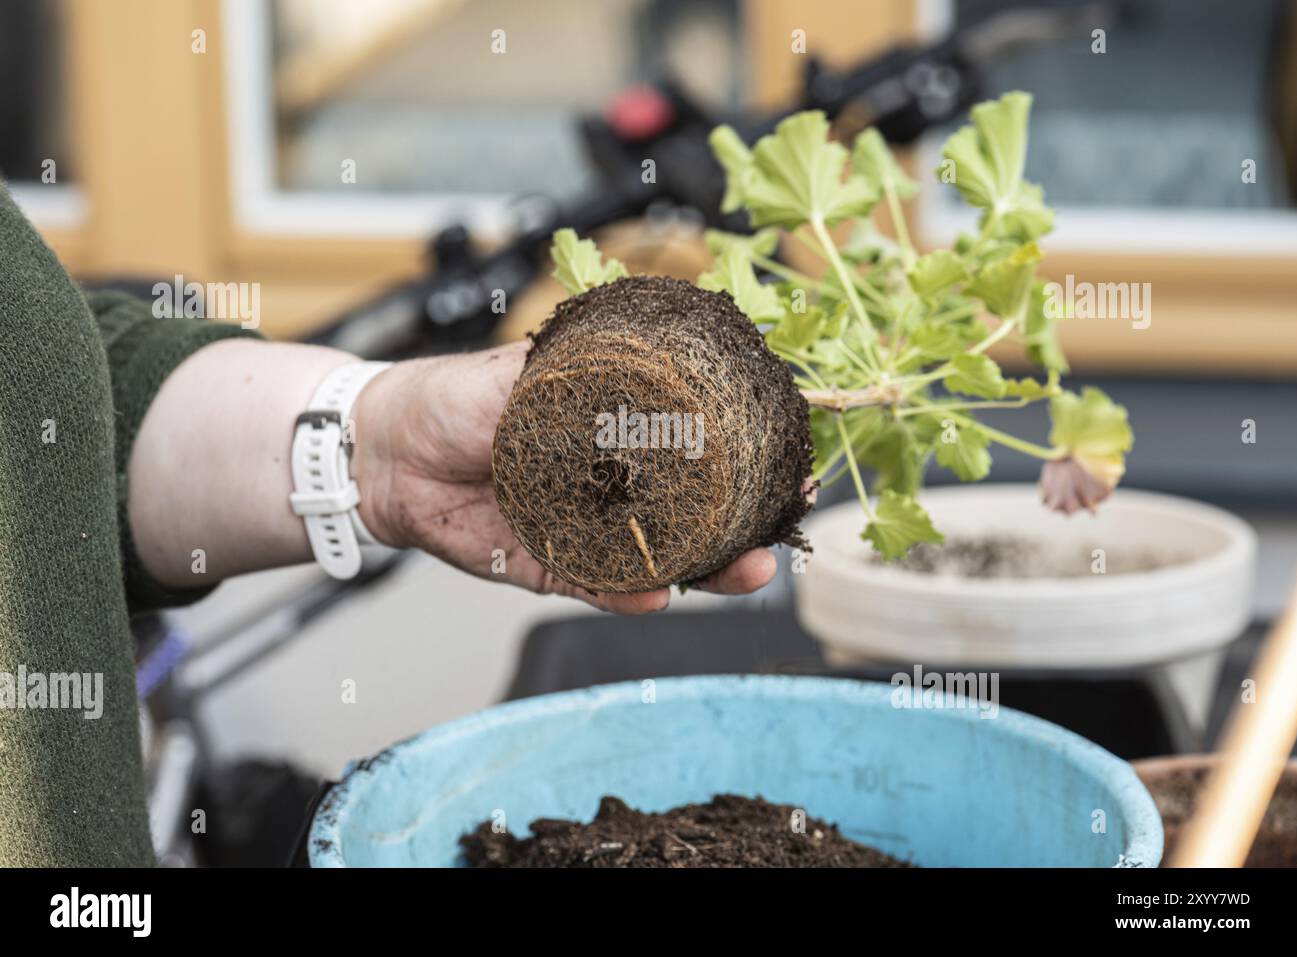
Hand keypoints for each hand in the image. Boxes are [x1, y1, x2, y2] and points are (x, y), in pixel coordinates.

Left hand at [350, 341, 778, 613]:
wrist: (387, 449)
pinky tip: (659, 595)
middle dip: (743, 526)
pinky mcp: (551, 566)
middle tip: (780, 530)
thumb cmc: (455, 396)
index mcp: (616, 432)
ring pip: (659, 558)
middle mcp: (611, 485)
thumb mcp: (525, 371)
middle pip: (692, 513)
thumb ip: (585, 375)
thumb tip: (658, 364)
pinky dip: (628, 594)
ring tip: (744, 571)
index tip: (790, 463)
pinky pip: (598, 587)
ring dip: (705, 569)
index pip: (696, 448)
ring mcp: (586, 528)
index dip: (746, 459)